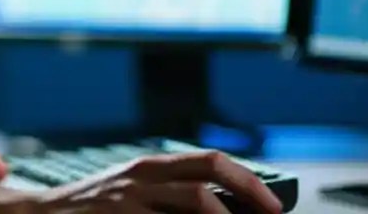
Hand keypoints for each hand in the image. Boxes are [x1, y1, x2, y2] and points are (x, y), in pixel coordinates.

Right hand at [0, 149, 282, 213]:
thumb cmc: (93, 206)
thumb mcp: (132, 188)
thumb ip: (170, 193)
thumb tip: (223, 205)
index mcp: (150, 166)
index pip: (209, 162)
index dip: (248, 183)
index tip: (275, 207)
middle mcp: (140, 179)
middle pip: (204, 184)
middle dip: (246, 201)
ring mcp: (126, 203)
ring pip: (191, 206)